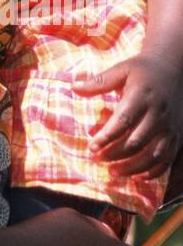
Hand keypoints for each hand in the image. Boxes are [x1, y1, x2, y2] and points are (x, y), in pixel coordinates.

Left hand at [72, 53, 182, 179]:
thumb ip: (99, 82)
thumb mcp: (121, 69)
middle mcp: (158, 114)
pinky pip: (167, 159)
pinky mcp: (177, 135)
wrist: (174, 68)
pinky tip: (138, 176)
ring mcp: (170, 127)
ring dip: (133, 167)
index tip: (91, 146)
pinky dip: (153, 171)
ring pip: (153, 155)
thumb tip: (73, 88)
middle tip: (98, 159)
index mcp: (142, 96)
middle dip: (115, 154)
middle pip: (137, 141)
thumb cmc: (142, 70)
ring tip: (113, 171)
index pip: (123, 121)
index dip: (106, 136)